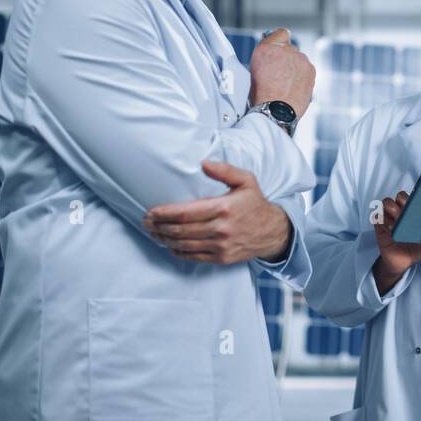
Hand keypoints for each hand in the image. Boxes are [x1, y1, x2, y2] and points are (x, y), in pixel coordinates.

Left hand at [142, 160, 292, 263]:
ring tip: (154, 233)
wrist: (272, 231)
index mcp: (224, 208)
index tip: (151, 212)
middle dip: (159, 226)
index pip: (184, 213)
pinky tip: (170, 244)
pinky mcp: (221, 258)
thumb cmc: (255, 204)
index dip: (163, 213)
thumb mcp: (246, 180)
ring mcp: (221, 246)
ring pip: (183, 245)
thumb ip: (225, 170)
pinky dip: (177, 251)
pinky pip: (193, 256)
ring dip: (164, 239)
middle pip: (180, 230)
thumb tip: (204, 163)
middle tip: (147, 222)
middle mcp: (221, 229)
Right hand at [249, 28, 315, 117]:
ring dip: (295, 67)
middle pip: (290, 48)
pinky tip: (294, 86)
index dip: (281, 41)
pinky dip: (302, 76)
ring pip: (299, 59)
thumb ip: (267, 53)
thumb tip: (274, 47)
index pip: (281, 33)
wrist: (276, 110)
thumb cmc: (262, 93)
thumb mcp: (255, 68)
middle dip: (286, 58)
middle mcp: (285, 49)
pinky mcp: (310, 68)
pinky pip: (307, 69)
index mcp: (266, 48)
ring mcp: (299, 58)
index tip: (280, 48)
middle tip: (279, 74)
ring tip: (285, 84)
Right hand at [372, 190, 420, 291]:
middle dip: (404, 201)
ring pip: (387, 202)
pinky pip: (377, 216)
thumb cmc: (417, 249)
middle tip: (408, 211)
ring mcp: (390, 218)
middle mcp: (402, 211)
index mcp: (414, 212)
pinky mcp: (380, 226)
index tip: (420, 201)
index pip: (414, 196)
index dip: (416, 196)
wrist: (404, 262)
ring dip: (393, 208)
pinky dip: (383, 219)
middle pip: (400, 196)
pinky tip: (391, 228)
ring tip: (398, 220)